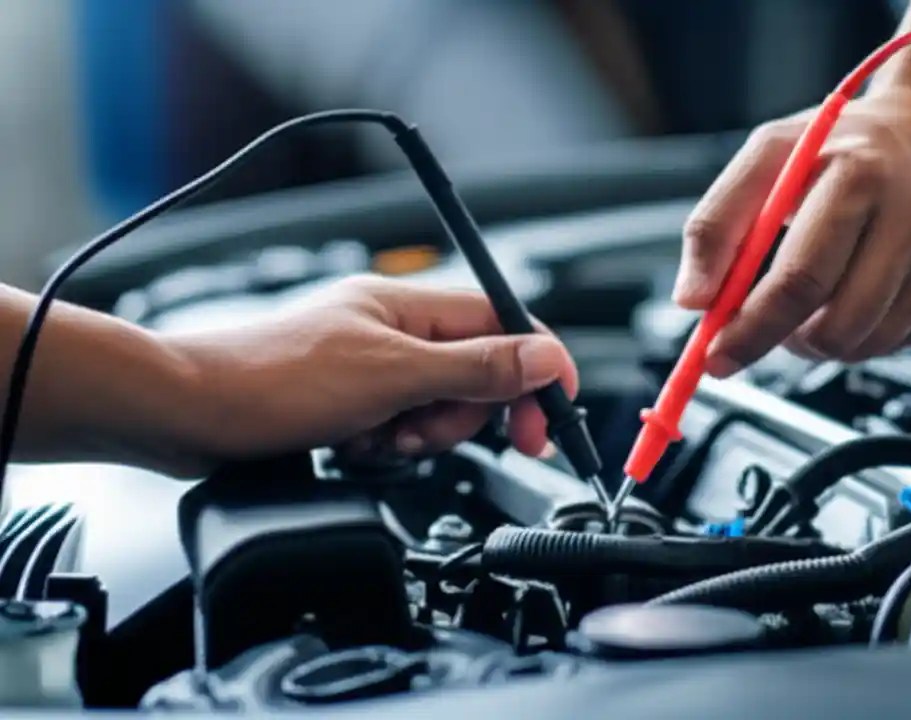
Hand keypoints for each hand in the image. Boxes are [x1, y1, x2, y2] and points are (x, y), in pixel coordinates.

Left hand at [161, 275, 577, 473]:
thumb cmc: (271, 381)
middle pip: (478, 372)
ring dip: (421, 433)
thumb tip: (544, 356)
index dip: (537, 366)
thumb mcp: (393, 377)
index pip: (505, 322)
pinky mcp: (352, 402)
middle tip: (433, 433)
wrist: (189, 414)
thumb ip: (476, 367)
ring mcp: (373, 366)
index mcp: (410, 305)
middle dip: (464, 413)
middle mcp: (396, 330)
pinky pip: (403, 427)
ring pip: (441, 406)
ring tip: (379, 438)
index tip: (553, 411)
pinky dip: (389, 444)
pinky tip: (356, 445)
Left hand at [674, 88, 910, 374]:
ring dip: (814, 338)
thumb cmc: (844, 145)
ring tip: (812, 291)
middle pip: (831, 328)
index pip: (799, 279)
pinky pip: (882, 351)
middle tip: (756, 322)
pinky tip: (853, 292)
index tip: (714, 355)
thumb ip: (718, 221)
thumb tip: (693, 299)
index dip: (750, 328)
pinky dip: (853, 337)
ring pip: (854, 349)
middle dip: (777, 340)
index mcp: (861, 178)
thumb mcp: (769, 153)